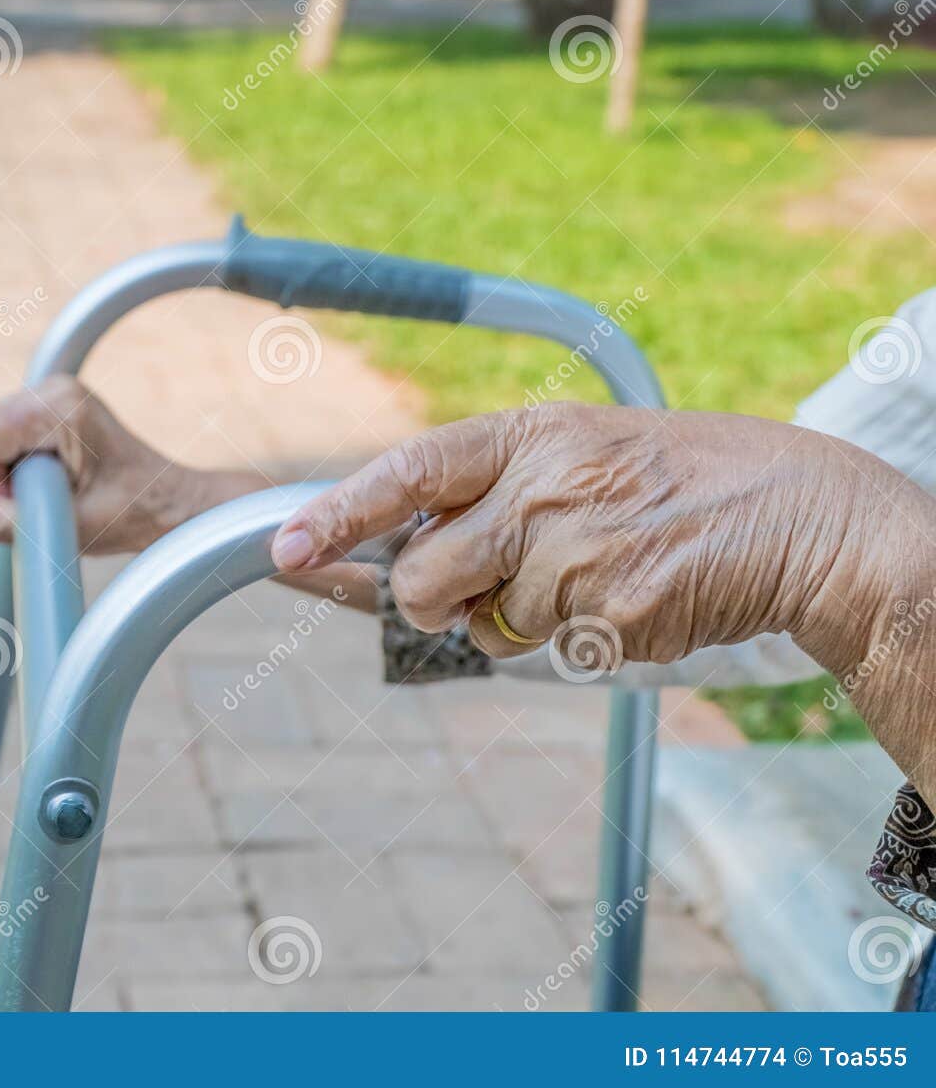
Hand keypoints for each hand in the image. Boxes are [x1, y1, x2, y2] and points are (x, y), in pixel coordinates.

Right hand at [0, 376, 261, 554]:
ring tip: (57, 490)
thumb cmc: (132, 516)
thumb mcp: (66, 527)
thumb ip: (3, 523)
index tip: (33, 501)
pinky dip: (17, 466)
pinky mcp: (49, 404)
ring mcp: (51, 392)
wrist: (169, 504)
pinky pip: (1, 437)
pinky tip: (55, 478)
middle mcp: (53, 388)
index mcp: (60, 406)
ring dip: (9, 474)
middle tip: (48, 498)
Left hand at [269, 402, 929, 686]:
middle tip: (474, 594)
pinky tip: (632, 597)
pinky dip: (578, 641)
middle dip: (430, 601)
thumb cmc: (685, 481)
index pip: (407, 471)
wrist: (802, 519)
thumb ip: (496, 487)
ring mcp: (574, 555)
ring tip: (592, 576)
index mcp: (529, 436)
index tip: (286, 545)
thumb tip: (409, 540)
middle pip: (423, 574)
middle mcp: (541, 488)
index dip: (339, 513)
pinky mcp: (608, 617)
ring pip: (484, 626)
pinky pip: (550, 651)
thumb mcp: (584, 450)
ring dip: (518, 622)